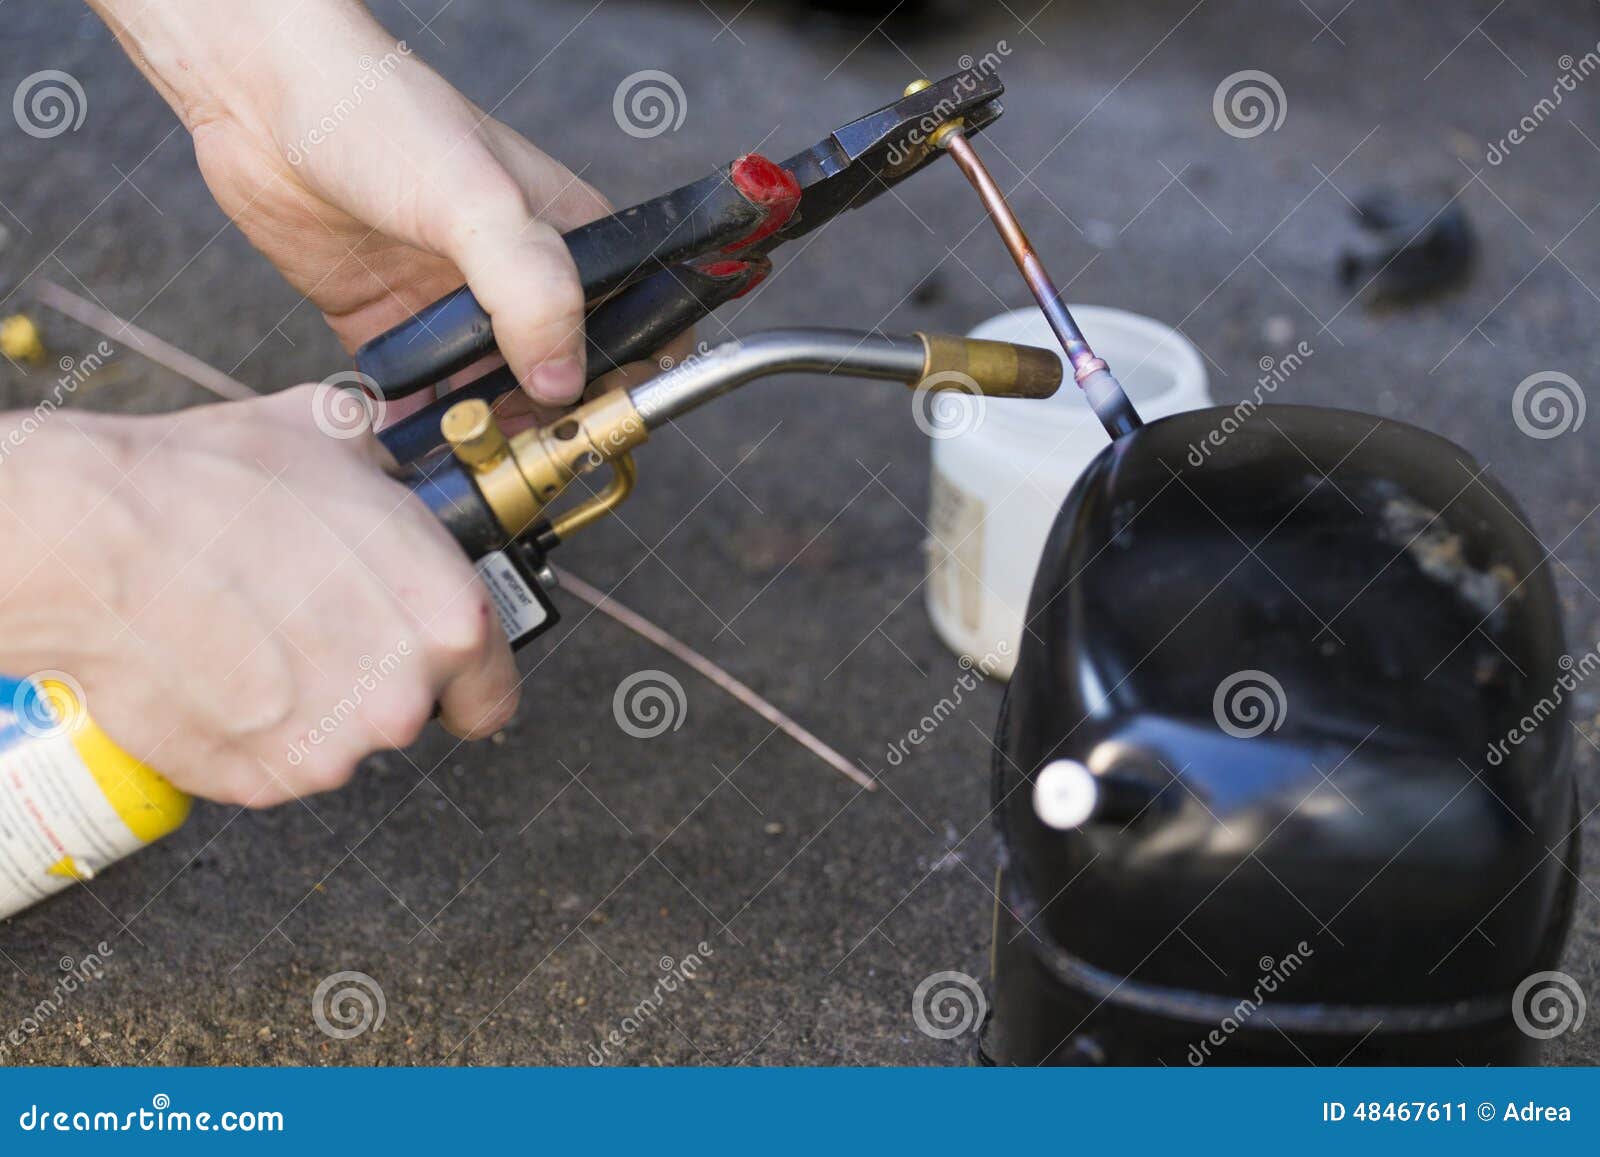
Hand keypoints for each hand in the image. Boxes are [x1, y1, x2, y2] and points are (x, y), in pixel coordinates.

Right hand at [0, 389, 517, 805]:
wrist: (97, 540)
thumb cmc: (214, 485)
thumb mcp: (336, 435)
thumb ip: (390, 469)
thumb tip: (395, 462)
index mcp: (448, 620)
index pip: (493, 691)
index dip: (466, 676)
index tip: (439, 669)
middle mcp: (403, 697)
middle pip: (410, 711)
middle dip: (373, 675)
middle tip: (315, 623)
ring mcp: (330, 748)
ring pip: (340, 738)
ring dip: (311, 703)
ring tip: (256, 635)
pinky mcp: (260, 779)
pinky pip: (274, 762)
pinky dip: (252, 730)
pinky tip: (221, 668)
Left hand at [91, 0, 610, 418]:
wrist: (261, 96)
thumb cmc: (381, 116)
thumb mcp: (477, 202)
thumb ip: (532, 293)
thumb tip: (563, 383)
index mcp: (572, 242)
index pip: (641, 326)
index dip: (634, 380)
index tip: (600, 422)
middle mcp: (522, 282)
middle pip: (569, 382)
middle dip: (553, 429)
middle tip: (520, 457)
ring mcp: (457, 310)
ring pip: (494, 402)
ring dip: (485, 441)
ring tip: (465, 463)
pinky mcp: (393, 328)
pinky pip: (418, 402)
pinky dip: (417, 433)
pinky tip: (408, 446)